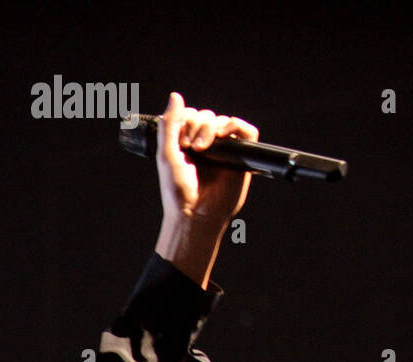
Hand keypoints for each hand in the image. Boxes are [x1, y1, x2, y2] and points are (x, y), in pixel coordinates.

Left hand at [156, 90, 258, 227]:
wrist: (194, 214)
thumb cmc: (178, 192)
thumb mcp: (167, 155)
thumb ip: (169, 126)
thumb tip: (175, 95)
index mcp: (187, 143)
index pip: (190, 115)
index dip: (184, 120)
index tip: (179, 139)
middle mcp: (206, 144)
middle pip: (206, 116)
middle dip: (197, 126)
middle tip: (190, 147)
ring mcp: (224, 149)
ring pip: (223, 121)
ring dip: (211, 128)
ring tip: (202, 149)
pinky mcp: (240, 155)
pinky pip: (245, 130)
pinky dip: (235, 126)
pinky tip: (223, 136)